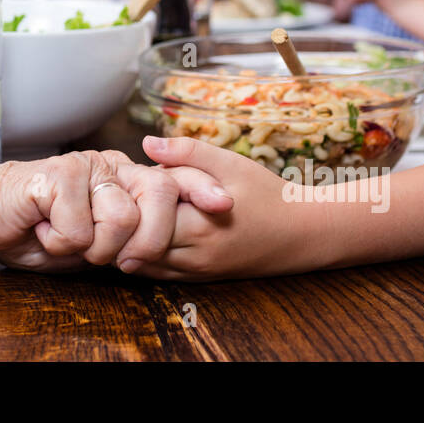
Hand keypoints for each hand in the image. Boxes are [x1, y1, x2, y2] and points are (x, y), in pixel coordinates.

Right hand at [0, 150, 232, 272]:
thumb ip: (127, 233)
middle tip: (113, 258)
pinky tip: (43, 227)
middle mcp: (108, 165)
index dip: (200, 188)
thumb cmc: (36, 227)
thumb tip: (170, 243)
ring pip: (121, 220)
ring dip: (91, 247)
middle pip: (159, 196)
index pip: (173, 176)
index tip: (223, 205)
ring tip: (63, 236)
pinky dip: (58, 241)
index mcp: (121, 177)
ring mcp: (84, 166)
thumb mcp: (92, 238)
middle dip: (146, 241)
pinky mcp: (58, 175)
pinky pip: (79, 229)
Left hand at [129, 136, 322, 280]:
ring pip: (142, 264)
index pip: (141, 218)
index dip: (129, 197)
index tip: (126, 178)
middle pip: (135, 245)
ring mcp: (196, 272)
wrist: (305, 234)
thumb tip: (145, 143)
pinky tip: (141, 230)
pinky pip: (158, 274)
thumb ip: (186, 151)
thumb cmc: (268, 194)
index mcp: (199, 226)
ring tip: (126, 212)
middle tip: (118, 195)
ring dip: (129, 240)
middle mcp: (194, 256)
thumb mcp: (229, 163)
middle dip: (123, 221)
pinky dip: (142, 255)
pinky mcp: (200, 280)